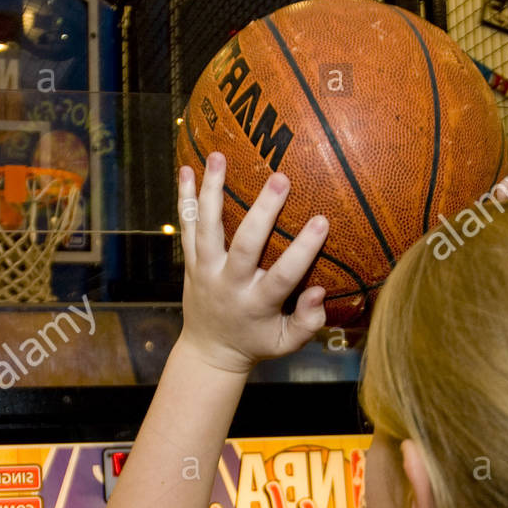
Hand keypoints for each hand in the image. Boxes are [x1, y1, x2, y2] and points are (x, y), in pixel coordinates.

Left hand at [177, 152, 327, 374]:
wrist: (209, 351)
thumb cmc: (256, 342)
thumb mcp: (286, 343)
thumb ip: (307, 322)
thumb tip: (319, 292)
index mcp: (256, 303)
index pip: (283, 275)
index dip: (302, 250)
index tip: (322, 221)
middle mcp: (228, 284)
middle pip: (243, 245)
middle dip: (261, 212)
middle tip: (280, 179)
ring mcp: (205, 271)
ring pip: (206, 229)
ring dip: (211, 190)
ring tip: (218, 156)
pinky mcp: (190, 262)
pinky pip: (186, 227)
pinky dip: (184, 198)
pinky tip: (186, 168)